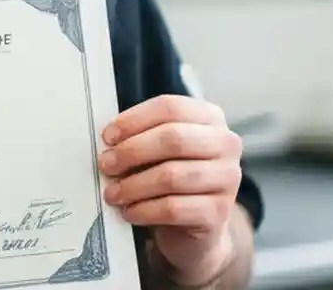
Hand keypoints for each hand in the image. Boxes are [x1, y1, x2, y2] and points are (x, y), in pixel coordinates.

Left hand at [98, 95, 242, 285]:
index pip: (171, 108)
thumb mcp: (157, 149)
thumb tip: (108, 139)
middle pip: (173, 139)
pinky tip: (129, 212)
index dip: (134, 119)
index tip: (108, 136)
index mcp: (210, 117)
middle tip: (105, 164)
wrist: (195, 223)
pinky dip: (144, 210)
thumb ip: (139, 136)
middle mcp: (226, 144)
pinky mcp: (218, 212)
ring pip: (172, 176)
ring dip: (133, 185)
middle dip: (131, 151)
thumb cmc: (169, 175)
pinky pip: (174, 208)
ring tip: (112, 193)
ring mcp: (227, 178)